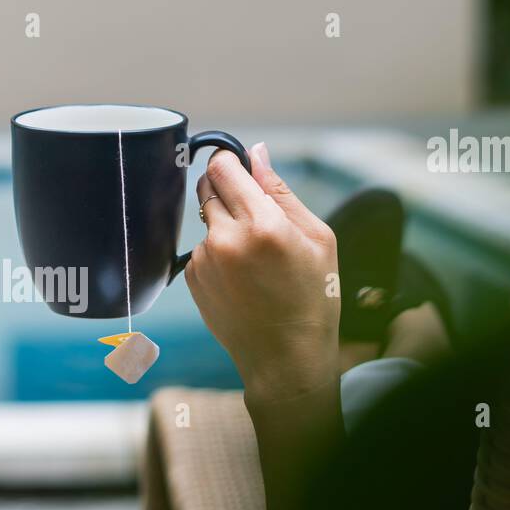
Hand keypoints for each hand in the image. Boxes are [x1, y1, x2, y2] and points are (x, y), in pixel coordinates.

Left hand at [184, 143, 340, 405]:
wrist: (285, 357)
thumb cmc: (313, 297)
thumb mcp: (317, 238)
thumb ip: (281, 191)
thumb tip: (257, 152)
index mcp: (263, 224)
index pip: (224, 167)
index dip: (231, 163)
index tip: (241, 170)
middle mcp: (226, 239)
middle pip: (208, 187)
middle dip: (227, 191)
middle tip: (254, 216)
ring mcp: (204, 260)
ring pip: (206, 219)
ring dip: (224, 225)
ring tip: (254, 259)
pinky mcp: (192, 278)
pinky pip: (201, 249)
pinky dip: (217, 253)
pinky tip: (241, 277)